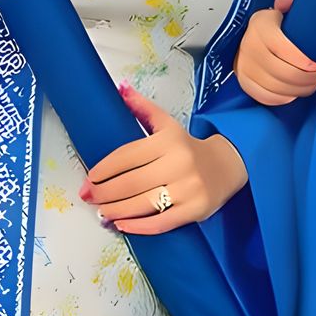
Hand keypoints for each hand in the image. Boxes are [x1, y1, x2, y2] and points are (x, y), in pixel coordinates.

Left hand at [83, 87, 247, 234]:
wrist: (226, 165)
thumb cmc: (188, 147)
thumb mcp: (167, 124)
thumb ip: (142, 108)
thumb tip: (121, 88)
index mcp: (169, 140)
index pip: (127, 155)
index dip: (104, 169)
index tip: (90, 177)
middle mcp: (179, 163)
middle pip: (131, 182)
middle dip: (104, 192)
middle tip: (89, 196)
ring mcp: (188, 188)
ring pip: (142, 204)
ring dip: (116, 211)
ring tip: (102, 212)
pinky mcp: (194, 210)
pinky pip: (161, 223)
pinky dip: (138, 227)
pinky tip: (122, 225)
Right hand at [235, 0, 315, 106]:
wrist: (256, 32)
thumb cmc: (282, 20)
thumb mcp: (290, 5)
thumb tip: (287, 5)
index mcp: (261, 23)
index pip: (280, 47)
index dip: (301, 60)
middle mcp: (249, 44)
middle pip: (280, 71)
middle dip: (307, 79)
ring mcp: (244, 64)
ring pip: (274, 87)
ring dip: (299, 91)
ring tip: (313, 84)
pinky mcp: (243, 81)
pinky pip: (265, 97)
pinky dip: (283, 98)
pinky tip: (295, 93)